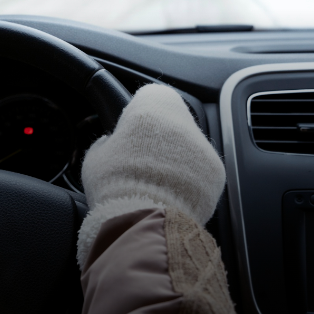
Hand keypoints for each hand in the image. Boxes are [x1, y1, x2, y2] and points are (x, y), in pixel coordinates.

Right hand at [78, 84, 225, 266]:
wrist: (144, 218)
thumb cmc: (115, 182)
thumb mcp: (97, 156)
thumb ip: (106, 142)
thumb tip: (109, 143)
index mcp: (152, 105)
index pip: (148, 96)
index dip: (136, 114)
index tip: (128, 133)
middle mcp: (183, 119)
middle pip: (172, 120)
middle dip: (159, 137)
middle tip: (140, 160)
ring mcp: (204, 146)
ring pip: (189, 145)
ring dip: (176, 158)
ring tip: (155, 182)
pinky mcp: (217, 172)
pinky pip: (202, 170)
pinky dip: (191, 179)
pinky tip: (171, 194)